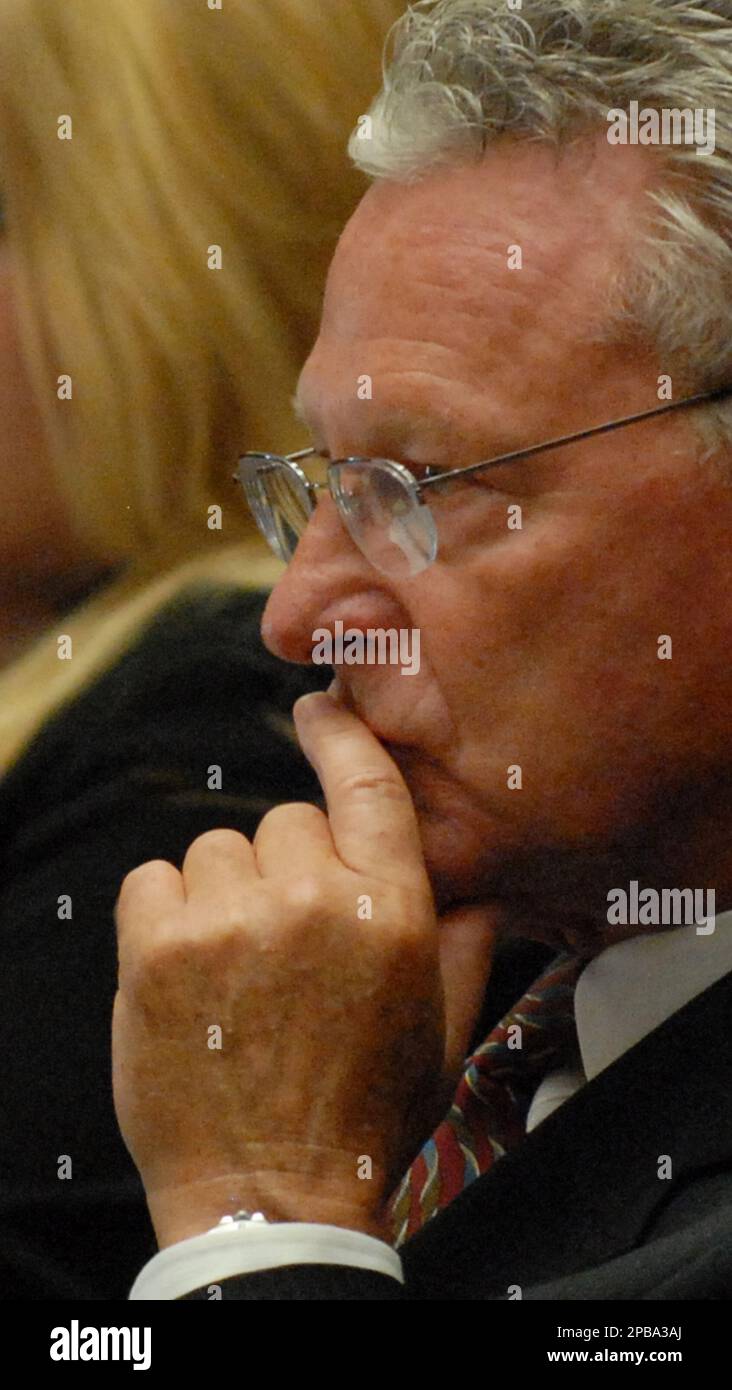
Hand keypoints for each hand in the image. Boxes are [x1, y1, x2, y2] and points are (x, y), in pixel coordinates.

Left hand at [112, 691, 496, 1246]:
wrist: (269, 1197)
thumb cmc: (362, 1115)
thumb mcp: (443, 1032)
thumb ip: (466, 943)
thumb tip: (479, 885)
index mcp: (391, 913)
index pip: (367, 784)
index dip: (341, 735)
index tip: (320, 709)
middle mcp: (313, 902)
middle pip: (284, 820)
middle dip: (284, 868)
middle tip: (283, 942)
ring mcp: (231, 921)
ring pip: (216, 849)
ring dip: (222, 894)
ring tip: (234, 966)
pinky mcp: (157, 949)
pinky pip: (152, 878)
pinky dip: (162, 913)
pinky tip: (186, 966)